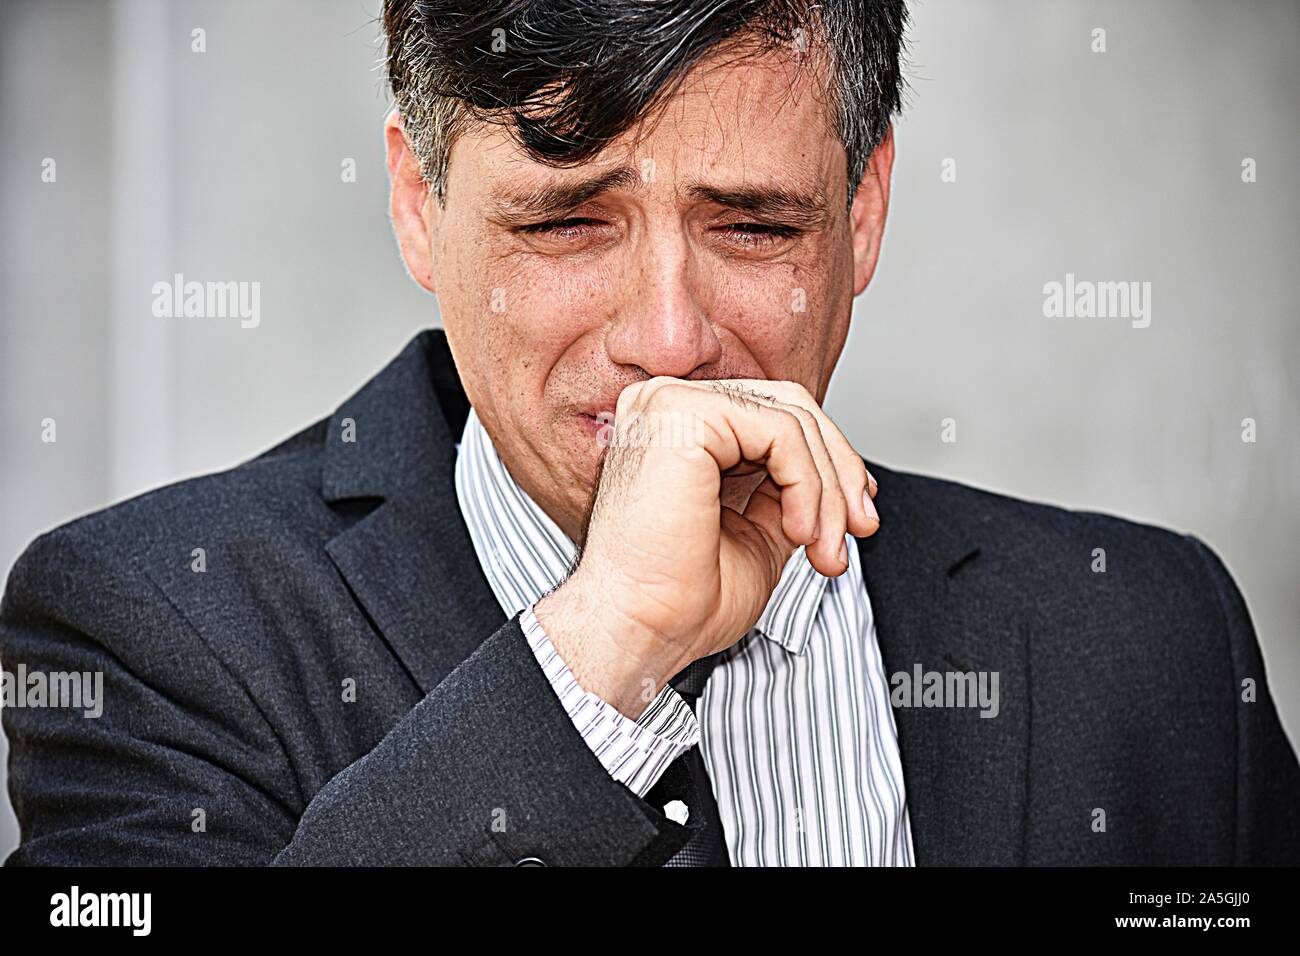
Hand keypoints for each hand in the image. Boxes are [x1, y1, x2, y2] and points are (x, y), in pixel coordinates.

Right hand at [534, 378, 879, 717]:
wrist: (635, 632)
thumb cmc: (677, 600)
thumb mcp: (757, 533)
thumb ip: (788, 492)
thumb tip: (842, 480)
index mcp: (677, 428)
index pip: (773, 415)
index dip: (829, 462)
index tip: (856, 519)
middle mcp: (667, 404)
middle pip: (790, 406)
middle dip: (840, 473)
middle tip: (860, 531)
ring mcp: (670, 402)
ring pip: (794, 420)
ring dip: (828, 492)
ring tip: (823, 550)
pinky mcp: (682, 414)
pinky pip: (782, 431)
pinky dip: (809, 484)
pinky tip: (797, 531)